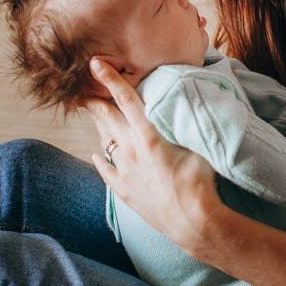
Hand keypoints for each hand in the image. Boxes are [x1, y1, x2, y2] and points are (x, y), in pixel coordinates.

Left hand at [86, 58, 219, 252]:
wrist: (193, 222)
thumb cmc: (200, 181)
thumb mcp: (196, 145)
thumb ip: (184, 124)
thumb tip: (185, 107)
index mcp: (148, 135)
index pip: (125, 99)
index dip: (109, 79)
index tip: (95, 63)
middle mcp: (131, 150)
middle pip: (107, 118)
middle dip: (95, 100)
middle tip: (84, 87)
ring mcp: (125, 172)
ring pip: (105, 141)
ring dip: (99, 126)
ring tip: (94, 113)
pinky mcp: (125, 191)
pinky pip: (106, 170)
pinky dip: (100, 159)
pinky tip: (95, 154)